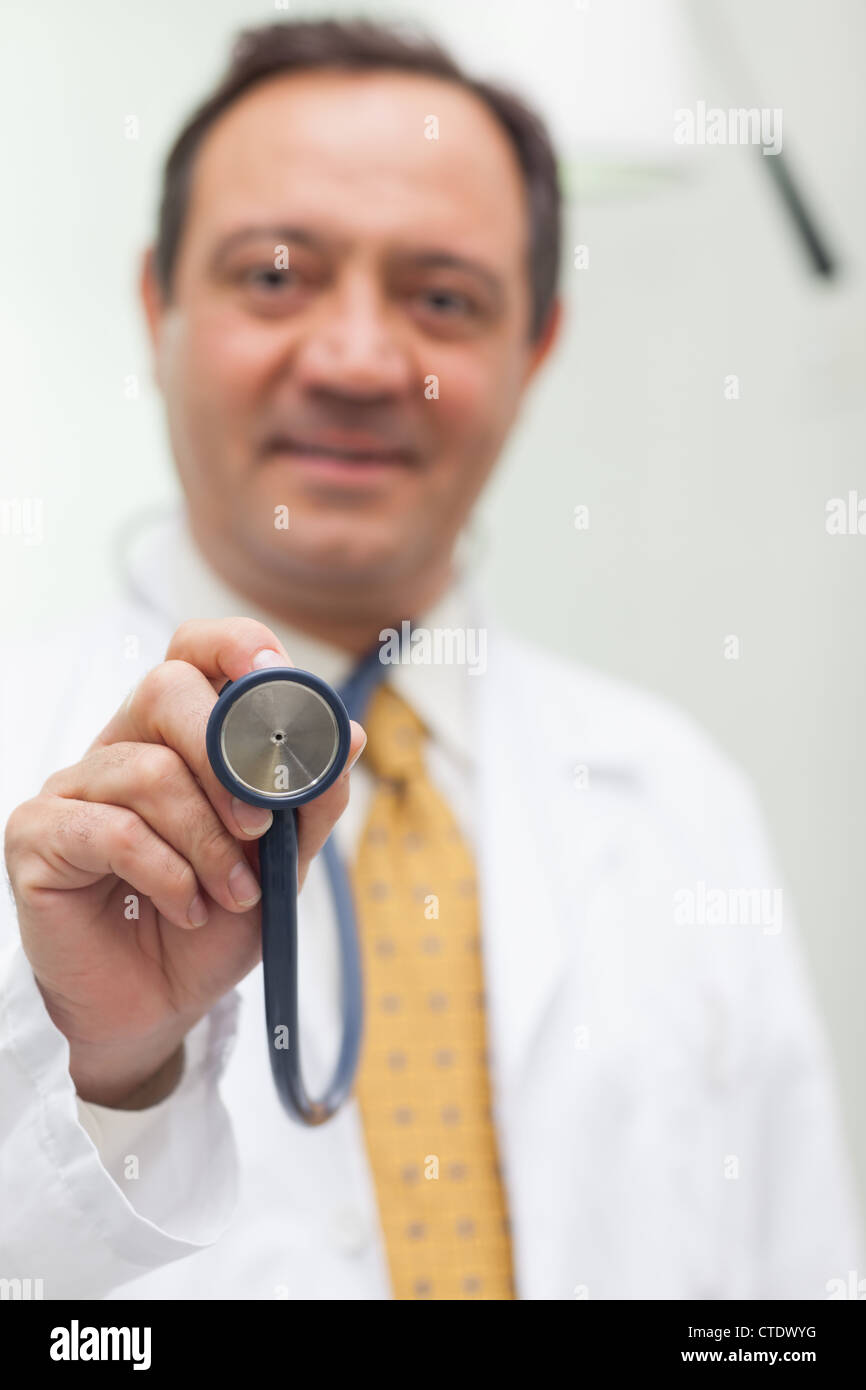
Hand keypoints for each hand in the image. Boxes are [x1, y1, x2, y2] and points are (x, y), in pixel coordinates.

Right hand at [4, 618, 365, 1107]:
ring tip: (232, 894)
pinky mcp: (38, 835)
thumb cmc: (214, 924)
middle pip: (166, 688)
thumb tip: (348, 734)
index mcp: (179, 736)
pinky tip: (184, 908)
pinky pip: (111, 830)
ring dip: (207, 841)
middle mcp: (122, 746)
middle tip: (259, 825)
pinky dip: (165, 874)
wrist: (162, 1008)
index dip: (235, 647)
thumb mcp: (281, 863)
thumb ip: (309, 800)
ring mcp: (74, 787)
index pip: (194, 651)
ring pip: (147, 771)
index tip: (279, 678)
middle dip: (228, 755)